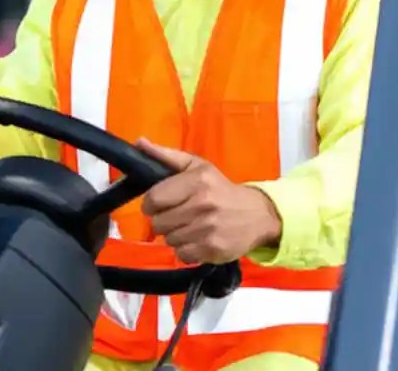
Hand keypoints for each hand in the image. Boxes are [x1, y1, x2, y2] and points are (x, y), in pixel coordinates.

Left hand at [138, 138, 281, 264]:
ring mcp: (208, 229)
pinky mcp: (213, 249)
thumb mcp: (198, 167)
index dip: (151, 203)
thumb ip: (166, 156)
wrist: (258, 215)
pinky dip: (186, 250)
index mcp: (198, 180)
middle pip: (158, 223)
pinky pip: (181, 255)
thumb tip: (139, 143)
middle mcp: (203, 204)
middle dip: (164, 220)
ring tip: (190, 227)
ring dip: (175, 236)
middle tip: (178, 215)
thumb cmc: (221, 189)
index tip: (160, 204)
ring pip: (168, 240)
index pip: (154, 198)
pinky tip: (198, 240)